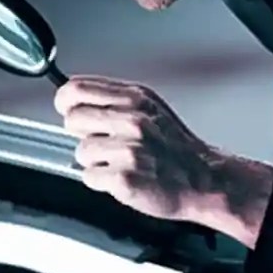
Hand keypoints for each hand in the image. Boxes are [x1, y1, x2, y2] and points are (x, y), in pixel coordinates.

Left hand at [54, 75, 272, 244]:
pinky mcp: (125, 178)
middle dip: (83, 134)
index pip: (75, 89)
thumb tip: (71, 96)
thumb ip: (114, 99)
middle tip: (105, 143)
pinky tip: (123, 179)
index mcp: (135, 99)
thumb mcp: (150, 108)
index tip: (70, 111)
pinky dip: (102, 182)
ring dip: (96, 162)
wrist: (205, 181)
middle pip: (72, 119)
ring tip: (120, 163)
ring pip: (81, 152)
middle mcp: (132, 120)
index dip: (66, 103)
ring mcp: (129, 149)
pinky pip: (90, 177)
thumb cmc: (175, 148)